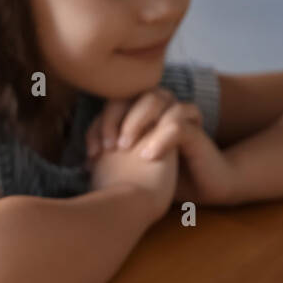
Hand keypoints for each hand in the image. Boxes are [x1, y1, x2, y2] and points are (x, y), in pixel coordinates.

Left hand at [88, 92, 237, 205]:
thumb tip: (83, 164)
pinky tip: (148, 156)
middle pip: (129, 95)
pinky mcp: (195, 130)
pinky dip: (160, 137)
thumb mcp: (127, 168)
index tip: (90, 155)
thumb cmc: (160, 177)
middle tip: (107, 147)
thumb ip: (108, 159)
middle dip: (112, 118)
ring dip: (136, 120)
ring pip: (155, 97)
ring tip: (124, 149)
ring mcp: (176, 116)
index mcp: (137, 114)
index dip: (98, 125)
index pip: (111, 106)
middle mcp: (156, 110)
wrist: (199, 188)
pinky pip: (178, 122)